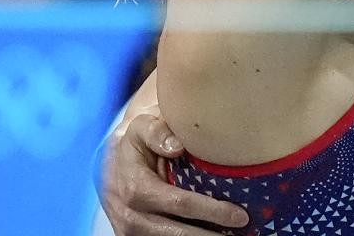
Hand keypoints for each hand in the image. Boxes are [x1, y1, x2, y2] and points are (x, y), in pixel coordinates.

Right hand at [101, 113, 248, 234]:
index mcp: (135, 187)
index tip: (240, 215)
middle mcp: (130, 215)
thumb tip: (178, 147)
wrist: (111, 160)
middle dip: (210, 234)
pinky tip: (212, 234)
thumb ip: (158, 132)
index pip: (178, 203)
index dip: (210, 211)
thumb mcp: (142, 127)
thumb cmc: (137, 141)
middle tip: (242, 231)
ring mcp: (130, 230)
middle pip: (175, 232)